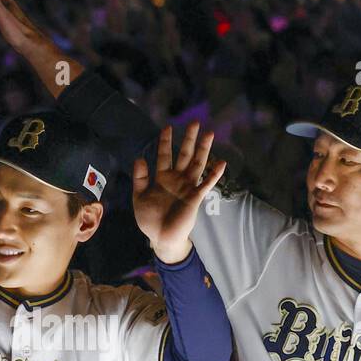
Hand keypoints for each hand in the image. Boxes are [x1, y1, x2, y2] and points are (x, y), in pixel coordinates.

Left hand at [133, 124, 226, 263]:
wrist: (161, 238)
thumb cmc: (150, 219)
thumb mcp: (139, 198)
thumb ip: (140, 178)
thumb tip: (140, 158)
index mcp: (162, 177)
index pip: (164, 155)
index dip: (165, 141)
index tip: (168, 127)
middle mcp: (177, 179)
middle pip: (184, 155)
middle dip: (189, 139)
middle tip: (194, 122)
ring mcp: (187, 187)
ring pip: (197, 164)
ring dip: (203, 150)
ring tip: (209, 134)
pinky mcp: (195, 197)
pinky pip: (206, 184)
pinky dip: (214, 174)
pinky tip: (221, 163)